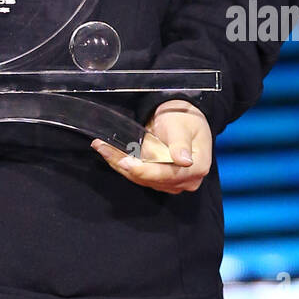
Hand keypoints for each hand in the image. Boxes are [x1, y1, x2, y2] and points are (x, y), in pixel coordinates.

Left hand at [90, 101, 211, 193]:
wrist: (182, 117)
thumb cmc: (184, 118)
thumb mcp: (182, 125)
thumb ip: (181, 143)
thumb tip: (183, 161)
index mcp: (197, 167)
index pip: (167, 174)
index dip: (145, 170)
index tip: (125, 163)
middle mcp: (186, 180)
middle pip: (151, 178)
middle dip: (125, 165)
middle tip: (103, 148)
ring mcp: (172, 181)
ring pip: (141, 178)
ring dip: (119, 164)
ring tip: (102, 147)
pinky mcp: (159, 179)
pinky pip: (138, 175)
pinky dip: (123, 164)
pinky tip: (109, 152)